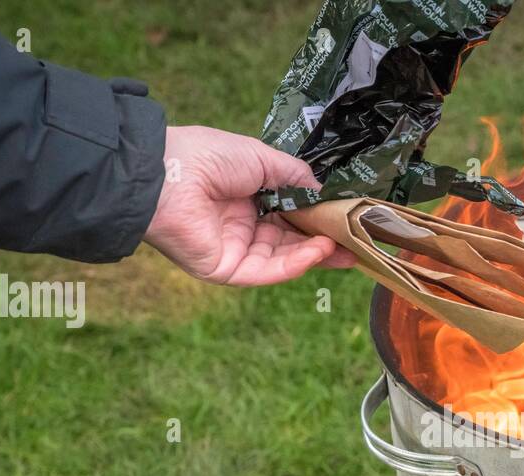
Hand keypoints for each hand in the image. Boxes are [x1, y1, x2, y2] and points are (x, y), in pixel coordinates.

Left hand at [144, 126, 354, 284]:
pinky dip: (295, 264)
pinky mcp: (226, 270)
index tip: (345, 219)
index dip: (316, 218)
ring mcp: (234, 250)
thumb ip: (294, 176)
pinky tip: (318, 251)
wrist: (168, 173)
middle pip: (289, 241)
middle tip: (355, 241)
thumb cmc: (208, 157)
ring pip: (282, 258)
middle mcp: (240, 226)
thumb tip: (323, 192)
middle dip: (323, 241)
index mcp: (244, 198)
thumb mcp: (262, 158)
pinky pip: (266, 271)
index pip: (288, 215)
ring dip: (314, 254)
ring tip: (344, 246)